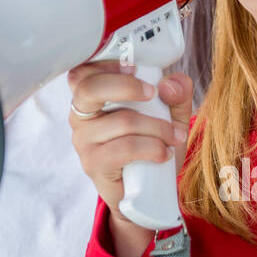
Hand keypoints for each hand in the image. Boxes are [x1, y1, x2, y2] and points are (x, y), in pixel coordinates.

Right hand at [68, 61, 193, 256]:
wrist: (147, 193)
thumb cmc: (151, 145)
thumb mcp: (170, 114)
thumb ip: (176, 93)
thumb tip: (170, 84)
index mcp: (92, 97)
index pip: (83, 72)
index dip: (104, 63)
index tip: (134, 65)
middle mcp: (81, 116)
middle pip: (90, 89)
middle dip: (127, 86)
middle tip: (154, 93)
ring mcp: (84, 142)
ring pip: (121, 121)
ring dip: (157, 127)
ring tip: (174, 136)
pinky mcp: (94, 165)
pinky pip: (124, 148)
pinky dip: (151, 148)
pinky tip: (164, 153)